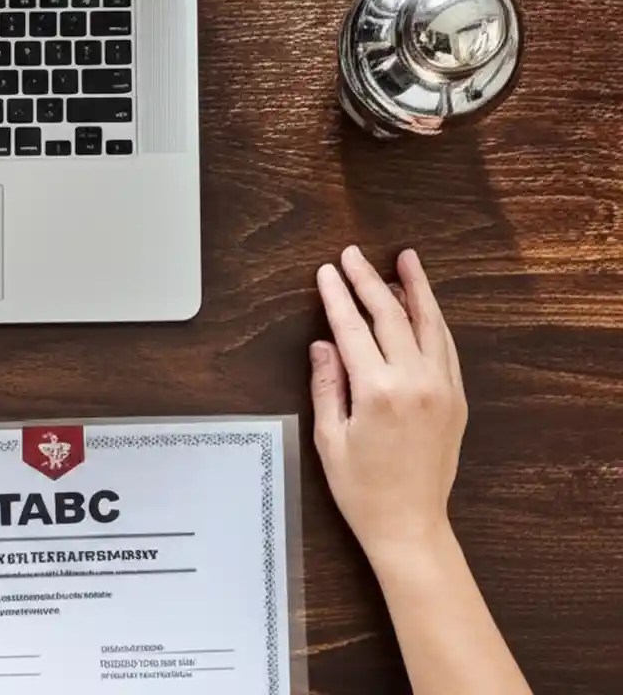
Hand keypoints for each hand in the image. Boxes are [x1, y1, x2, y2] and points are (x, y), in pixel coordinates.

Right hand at [310, 247, 467, 561]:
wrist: (409, 523)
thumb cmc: (361, 489)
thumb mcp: (329, 438)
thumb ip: (326, 385)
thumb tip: (323, 344)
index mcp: (377, 392)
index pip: (352, 329)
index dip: (337, 296)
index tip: (327, 272)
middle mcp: (415, 383)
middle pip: (390, 316)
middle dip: (368, 281)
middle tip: (353, 255)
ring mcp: (441, 388)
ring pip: (428, 324)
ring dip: (414, 289)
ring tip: (405, 260)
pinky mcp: (455, 398)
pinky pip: (445, 346)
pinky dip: (433, 320)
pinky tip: (423, 305)